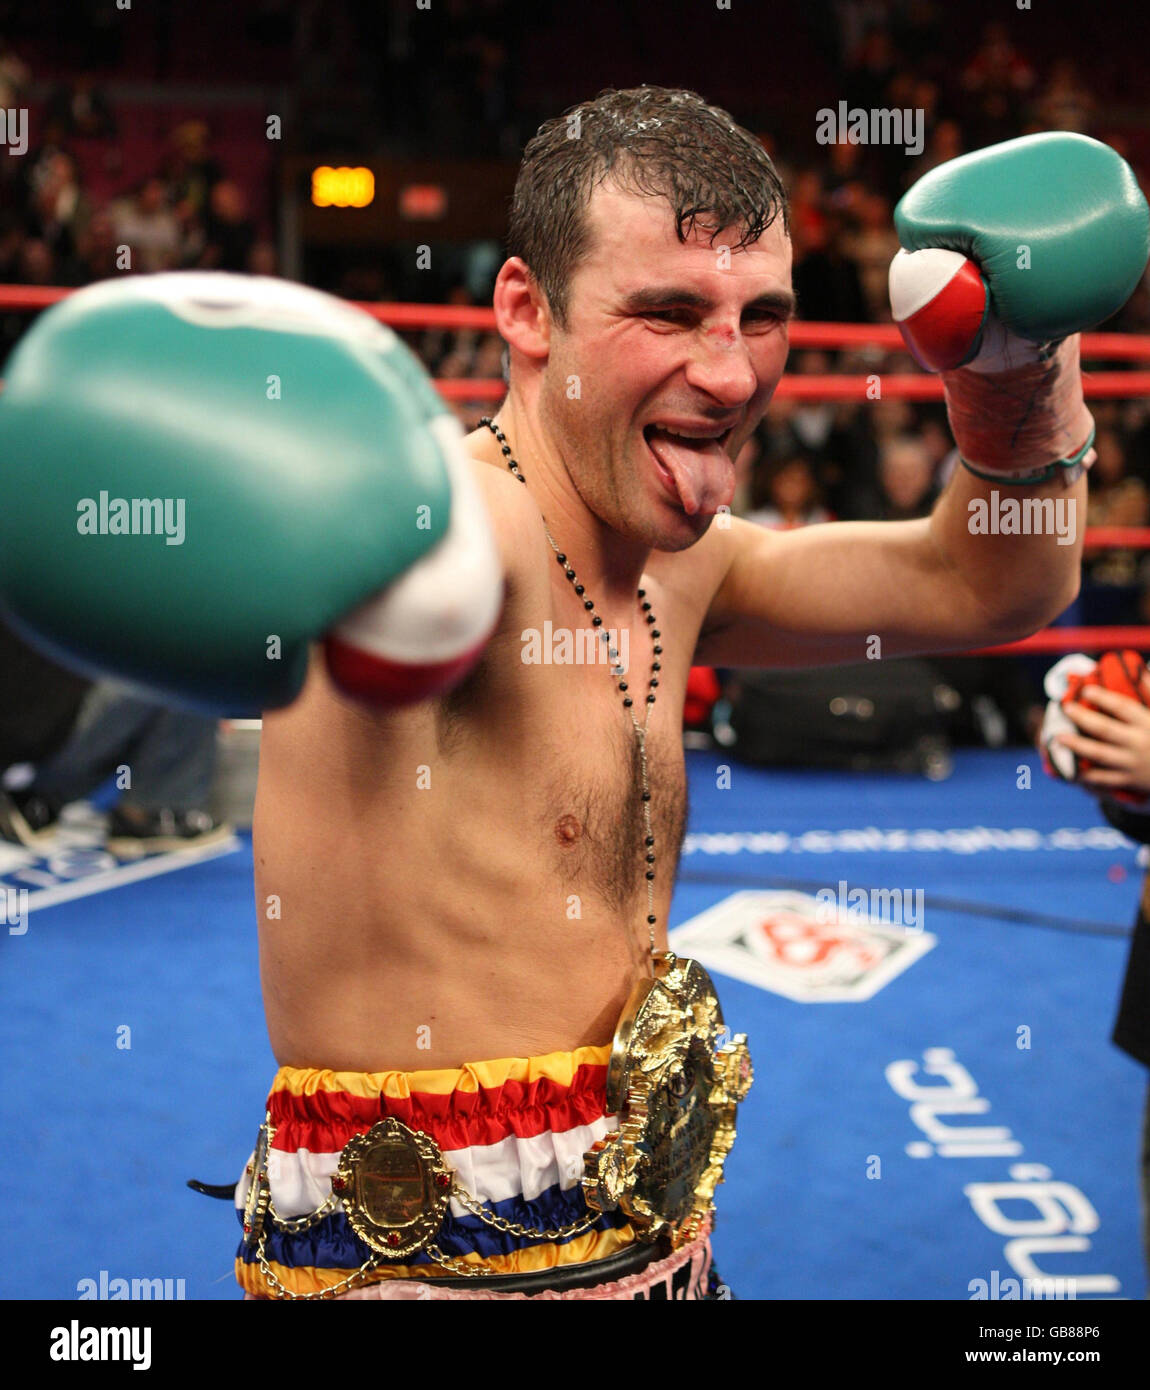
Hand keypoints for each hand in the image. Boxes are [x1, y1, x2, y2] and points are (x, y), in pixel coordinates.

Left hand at [1055, 679, 1149, 794]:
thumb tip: (1140, 671)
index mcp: (1147, 723)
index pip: (1123, 707)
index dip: (1104, 698)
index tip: (1086, 691)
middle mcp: (1138, 742)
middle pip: (1106, 729)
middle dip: (1083, 718)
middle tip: (1065, 708)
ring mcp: (1132, 763)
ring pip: (1100, 754)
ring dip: (1078, 746)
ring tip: (1058, 738)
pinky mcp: (1129, 780)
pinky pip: (1104, 779)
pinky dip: (1087, 776)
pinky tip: (1070, 771)